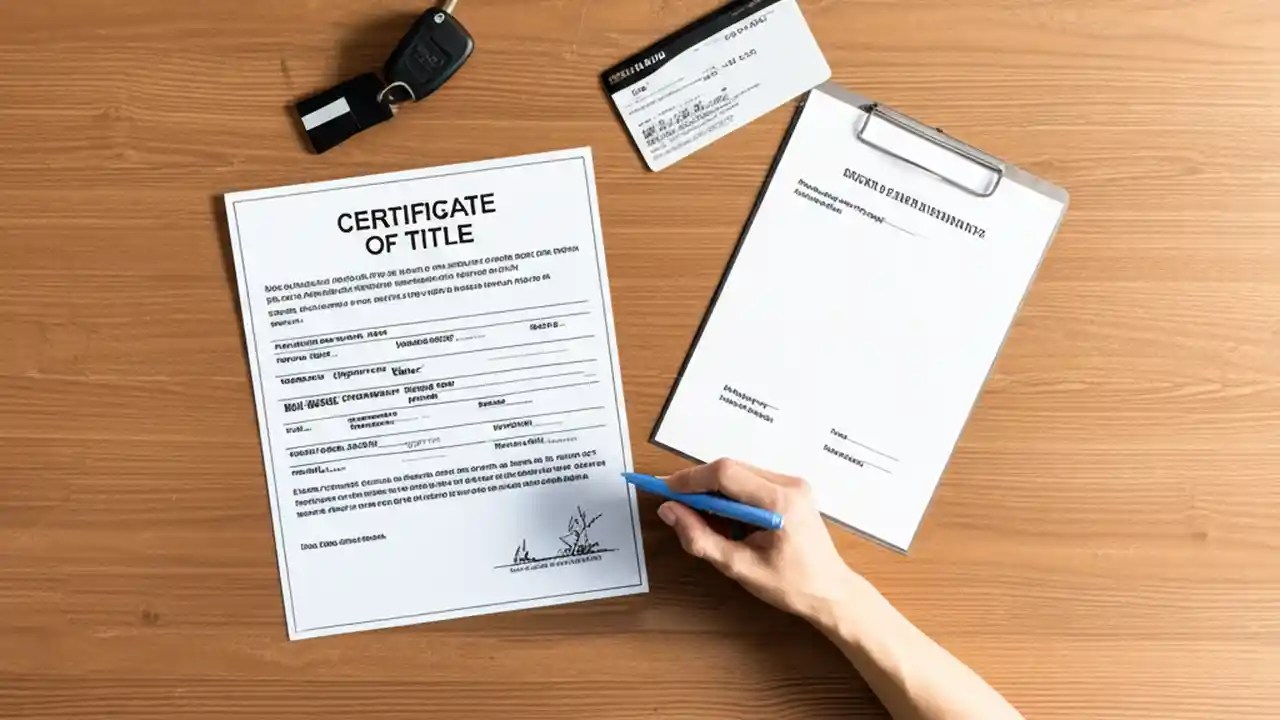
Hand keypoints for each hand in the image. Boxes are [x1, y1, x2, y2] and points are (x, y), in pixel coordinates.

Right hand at [658, 459, 867, 623]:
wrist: (832, 592)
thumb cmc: (791, 585)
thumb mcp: (740, 567)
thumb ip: (701, 539)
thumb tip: (669, 511)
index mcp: (780, 502)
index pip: (726, 473)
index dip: (691, 479)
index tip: (664, 490)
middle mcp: (789, 484)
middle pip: (731, 468)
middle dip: (699, 484)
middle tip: (675, 505)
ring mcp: (793, 484)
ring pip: (739, 473)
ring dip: (714, 491)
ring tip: (700, 518)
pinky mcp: (791, 490)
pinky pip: (750, 481)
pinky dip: (730, 495)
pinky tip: (724, 520)